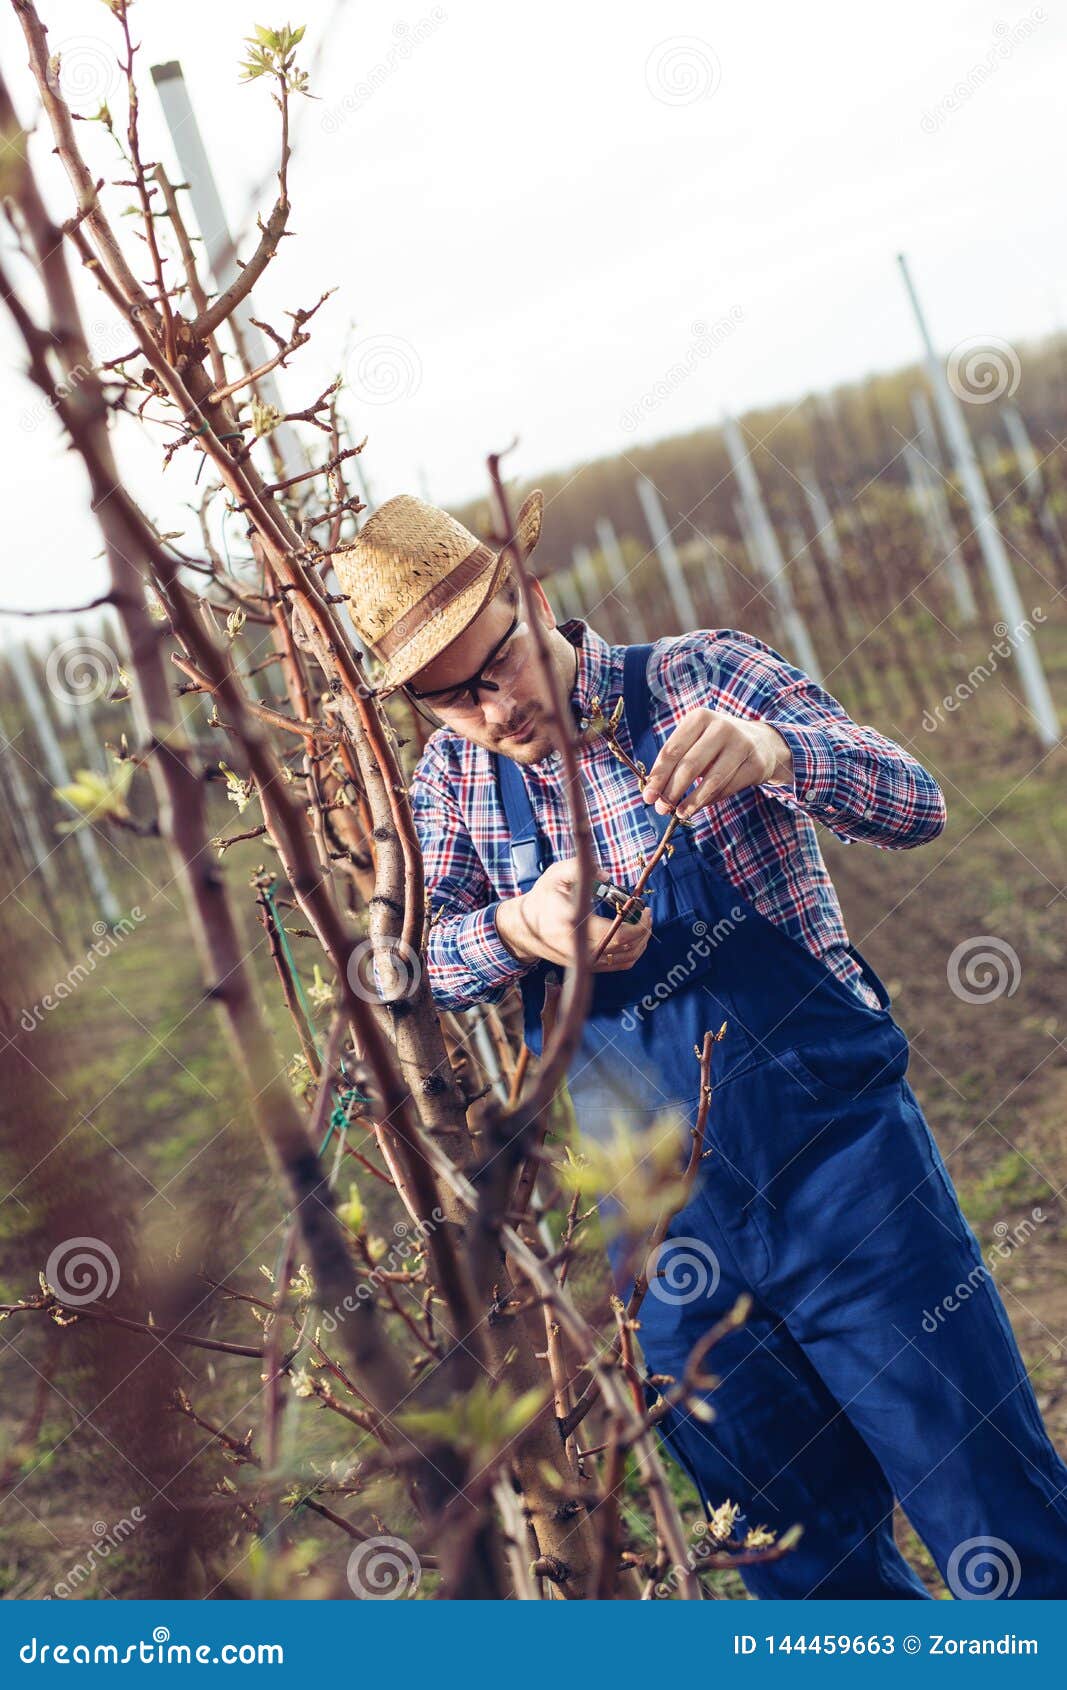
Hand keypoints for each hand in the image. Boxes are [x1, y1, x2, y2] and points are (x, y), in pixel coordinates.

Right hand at [495, 859, 652, 971]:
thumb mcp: (557, 875)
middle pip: (625, 948)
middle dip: (643, 930)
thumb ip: (581, 868)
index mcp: (573, 925)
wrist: (523, 928)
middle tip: (647, 912)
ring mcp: (583, 961)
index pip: (616, 933)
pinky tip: (634, 937)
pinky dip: (632, 953)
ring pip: (626, 959)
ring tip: (643, 923)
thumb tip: (607, 875)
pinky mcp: (586, 966)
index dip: (637, 923)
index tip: (644, 907)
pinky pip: (618, 965)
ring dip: (641, 942)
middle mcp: (579, 948)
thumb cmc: (543, 898)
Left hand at [641, 708, 792, 818]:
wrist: (762, 742)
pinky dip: (709, 800)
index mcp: (699, 718)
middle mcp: (721, 727)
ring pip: (711, 781)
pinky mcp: (756, 764)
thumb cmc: (716, 744)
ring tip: (678, 813)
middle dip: (672, 791)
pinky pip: (727, 788)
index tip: (647, 796)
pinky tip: (698, 806)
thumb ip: (675, 761)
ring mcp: (742, 745)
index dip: (658, 776)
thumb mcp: (696, 741)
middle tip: (661, 808)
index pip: (672, 750)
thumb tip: (653, 792)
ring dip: (691, 801)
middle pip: (690, 766)